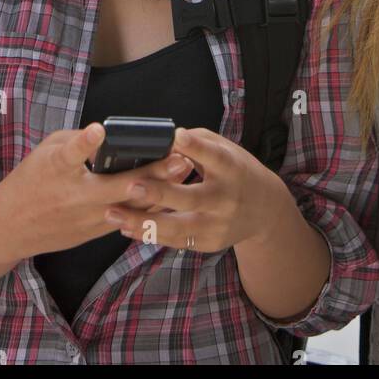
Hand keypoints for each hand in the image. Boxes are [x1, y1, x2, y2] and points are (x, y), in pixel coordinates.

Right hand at [0, 123, 193, 259]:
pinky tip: (170, 192)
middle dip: (151, 172)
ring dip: (158, 190)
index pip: (71, 153)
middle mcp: (76, 196)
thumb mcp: (47, 151)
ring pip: (130, 206)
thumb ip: (79, 143)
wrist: (11, 227)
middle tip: (178, 157)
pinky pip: (128, 217)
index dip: (85, 142)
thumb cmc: (31, 180)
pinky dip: (148, 204)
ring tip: (182, 172)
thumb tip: (111, 138)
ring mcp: (89, 218)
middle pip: (118, 185)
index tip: (99, 131)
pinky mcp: (97, 232)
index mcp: (58, 169)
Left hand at [103, 126, 288, 252]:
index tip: (176, 135)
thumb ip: (197, 142)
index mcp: (231, 168)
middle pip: (190, 198)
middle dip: (159, 193)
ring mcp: (217, 225)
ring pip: (177, 227)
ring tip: (112, 214)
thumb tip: (164, 139)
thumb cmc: (236, 170)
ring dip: (142, 222)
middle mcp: (225, 199)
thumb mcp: (226, 149)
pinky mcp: (208, 243)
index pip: (213, 156)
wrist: (265, 210)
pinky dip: (149, 234)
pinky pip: (175, 241)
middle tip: (130, 186)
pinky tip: (126, 227)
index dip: (196, 147)